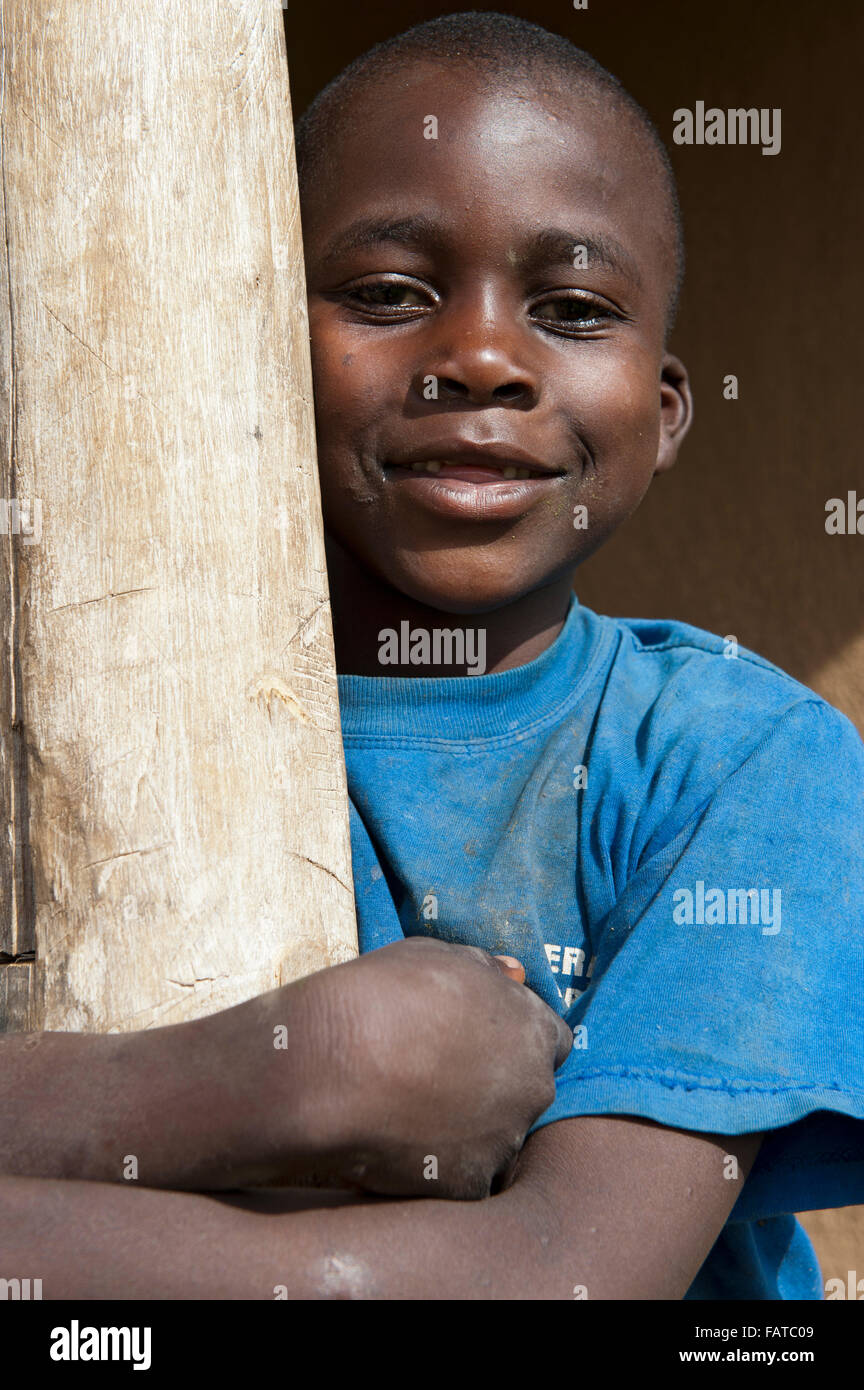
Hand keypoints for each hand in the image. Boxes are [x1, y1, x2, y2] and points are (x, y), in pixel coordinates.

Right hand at [198, 937, 571, 1199]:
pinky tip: (401, 1143)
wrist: (331, 1066)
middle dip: (496, 1085)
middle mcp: (533, 1089)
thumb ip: (485, 968)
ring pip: (496, 1137)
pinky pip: (463, 1176)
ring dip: (469, 1127)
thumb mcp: (436, 956)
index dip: (513, 1040)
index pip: (550, 1041)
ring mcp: (504, 1141)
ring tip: (411, 1110)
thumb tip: (514, 973)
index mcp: (532, 1031)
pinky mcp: (470, 1184)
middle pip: (527, 1090)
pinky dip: (439, 1165)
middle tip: (439, 1075)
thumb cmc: (382, 997)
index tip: (478, 1040)